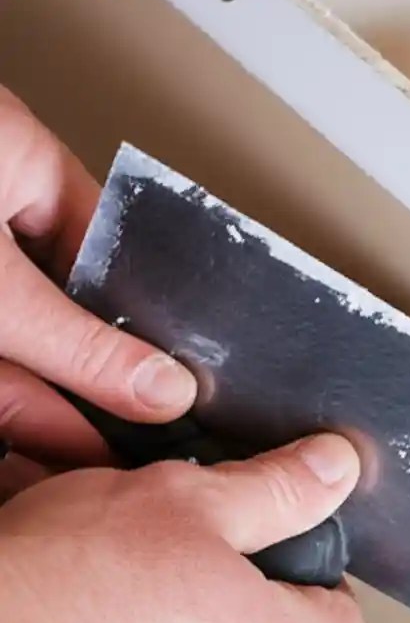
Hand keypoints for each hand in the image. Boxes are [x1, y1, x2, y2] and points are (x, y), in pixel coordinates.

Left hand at [0, 85, 195, 473]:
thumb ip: (74, 341)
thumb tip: (159, 387)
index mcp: (17, 163)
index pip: (112, 252)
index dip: (146, 319)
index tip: (179, 377)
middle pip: (70, 312)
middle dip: (107, 380)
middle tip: (155, 431)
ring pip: (23, 351)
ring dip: (63, 411)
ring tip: (115, 459)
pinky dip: (17, 409)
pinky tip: (58, 449)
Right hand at [0, 434, 367, 622]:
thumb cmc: (61, 585)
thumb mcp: (186, 502)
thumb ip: (275, 490)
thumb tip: (332, 470)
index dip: (323, 579)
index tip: (291, 546)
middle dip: (249, 592)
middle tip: (202, 551)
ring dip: (190, 617)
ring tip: (141, 577)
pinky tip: (108, 611)